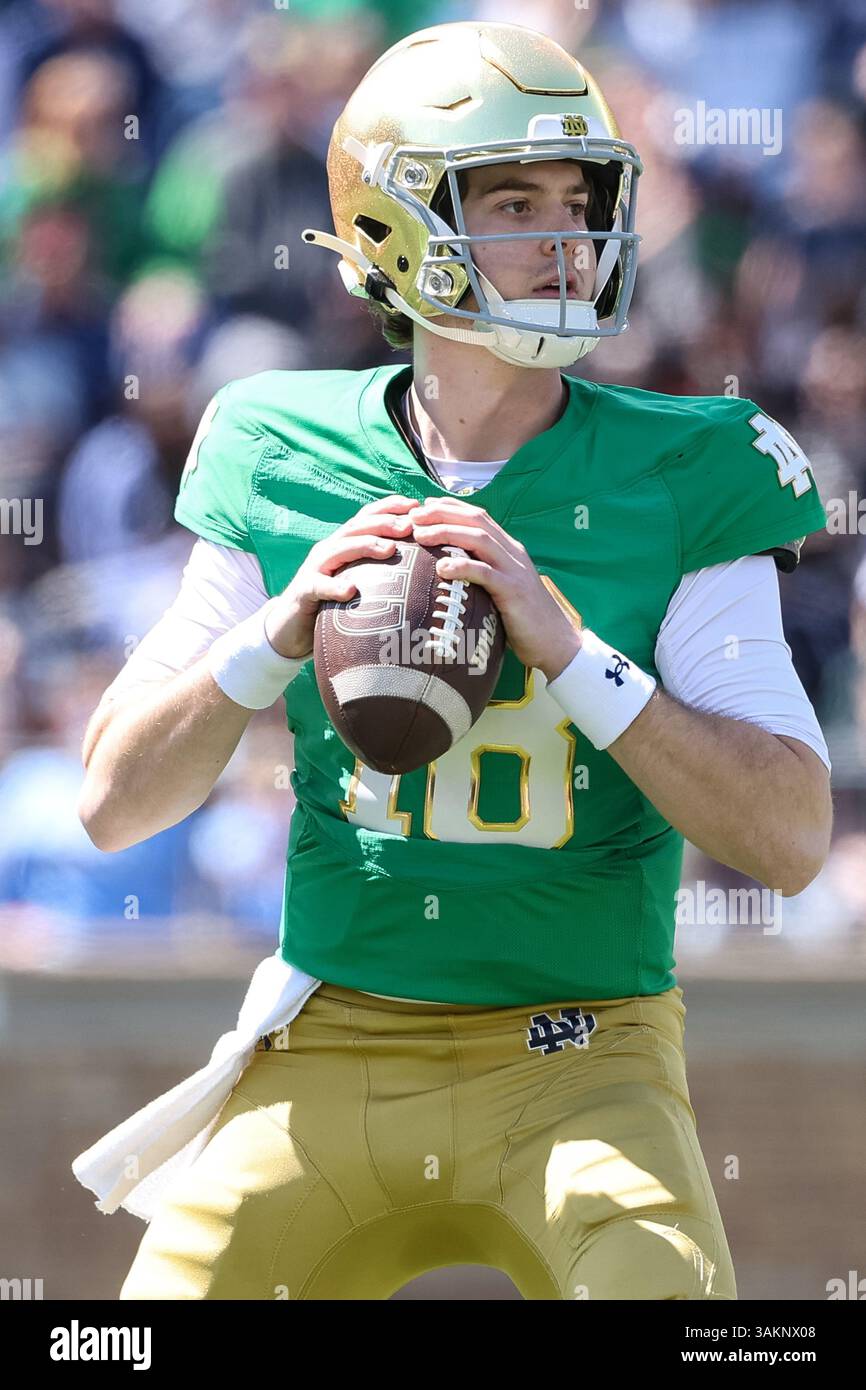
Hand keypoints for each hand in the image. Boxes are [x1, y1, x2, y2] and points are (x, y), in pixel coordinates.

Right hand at [264, 494, 417, 658]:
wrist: (291, 626)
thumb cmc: (331, 602)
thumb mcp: (355, 579)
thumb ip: (378, 570)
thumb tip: (419, 566)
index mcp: (343, 544)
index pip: (366, 518)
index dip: (389, 507)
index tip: (416, 505)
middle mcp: (328, 550)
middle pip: (356, 528)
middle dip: (383, 523)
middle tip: (409, 526)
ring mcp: (314, 568)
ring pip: (339, 550)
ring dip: (364, 546)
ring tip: (389, 548)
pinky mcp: (304, 591)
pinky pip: (319, 586)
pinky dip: (335, 587)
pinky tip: (351, 591)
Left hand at [408, 496, 581, 680]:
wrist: (555, 642)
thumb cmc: (524, 619)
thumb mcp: (503, 588)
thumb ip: (484, 573)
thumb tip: (451, 568)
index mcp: (509, 550)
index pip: (479, 517)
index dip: (451, 507)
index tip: (424, 505)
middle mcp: (513, 554)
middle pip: (476, 521)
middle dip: (443, 513)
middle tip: (414, 516)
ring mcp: (514, 571)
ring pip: (479, 540)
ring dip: (446, 533)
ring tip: (421, 535)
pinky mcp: (514, 592)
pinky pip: (486, 574)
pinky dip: (462, 567)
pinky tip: (442, 568)